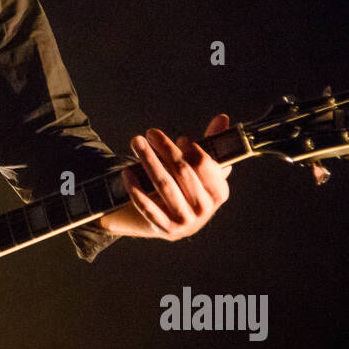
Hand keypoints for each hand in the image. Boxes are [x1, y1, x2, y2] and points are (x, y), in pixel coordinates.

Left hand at [100, 114, 231, 240]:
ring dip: (148, 161)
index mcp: (218, 193)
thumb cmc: (187, 187)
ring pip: (165, 186)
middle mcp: (205, 209)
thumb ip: (210, 144)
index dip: (192, 149)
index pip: (205, 165)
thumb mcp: (201, 169)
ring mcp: (186, 222)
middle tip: (149, 133)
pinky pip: (148, 207)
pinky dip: (136, 189)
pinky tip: (126, 172)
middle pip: (183, 172)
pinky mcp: (166, 230)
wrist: (171, 220)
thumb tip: (222, 118)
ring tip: (136, 143)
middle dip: (165, 149)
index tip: (180, 139)